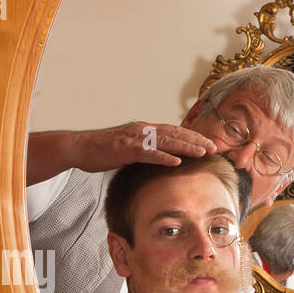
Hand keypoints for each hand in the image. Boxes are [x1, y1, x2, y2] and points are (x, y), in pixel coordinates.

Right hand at [75, 122, 215, 171]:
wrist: (79, 147)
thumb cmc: (101, 150)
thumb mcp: (126, 149)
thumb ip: (142, 150)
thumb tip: (155, 156)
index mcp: (144, 130)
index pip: (173, 131)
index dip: (191, 137)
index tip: (207, 144)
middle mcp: (142, 130)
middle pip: (175, 133)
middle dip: (195, 140)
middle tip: (214, 147)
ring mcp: (135, 138)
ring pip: (166, 140)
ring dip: (186, 147)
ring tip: (203, 153)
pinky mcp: (126, 148)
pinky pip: (149, 153)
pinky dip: (164, 156)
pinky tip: (177, 161)